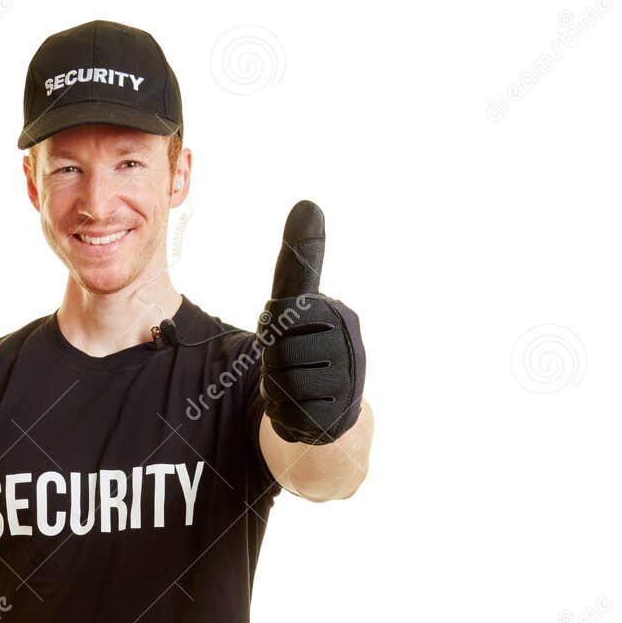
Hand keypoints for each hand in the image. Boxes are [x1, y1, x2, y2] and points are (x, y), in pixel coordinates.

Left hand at [259, 200, 365, 445]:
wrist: (331, 408)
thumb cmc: (309, 345)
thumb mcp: (302, 301)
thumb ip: (301, 259)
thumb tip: (307, 203)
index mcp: (340, 317)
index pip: (282, 315)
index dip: (272, 326)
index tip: (286, 330)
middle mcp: (349, 349)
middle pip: (278, 350)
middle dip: (273, 359)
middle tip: (289, 362)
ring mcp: (344, 387)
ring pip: (280, 382)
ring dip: (275, 385)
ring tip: (293, 382)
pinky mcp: (332, 419)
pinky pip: (285, 412)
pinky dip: (282, 411)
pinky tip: (297, 406)